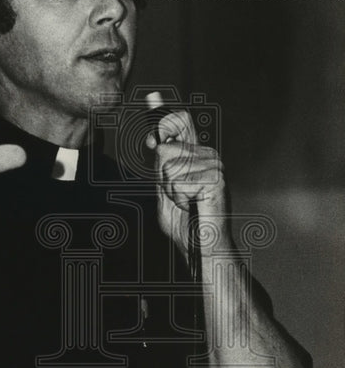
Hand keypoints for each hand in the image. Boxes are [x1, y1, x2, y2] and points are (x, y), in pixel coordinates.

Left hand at [144, 98, 229, 259]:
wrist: (202, 247)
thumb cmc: (184, 223)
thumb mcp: (164, 189)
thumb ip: (160, 165)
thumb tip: (155, 138)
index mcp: (196, 155)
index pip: (182, 120)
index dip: (163, 121)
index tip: (152, 132)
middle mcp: (208, 156)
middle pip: (165, 149)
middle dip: (162, 176)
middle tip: (178, 195)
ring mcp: (214, 166)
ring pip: (169, 167)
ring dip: (170, 190)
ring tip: (187, 202)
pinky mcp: (215, 179)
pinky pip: (178, 182)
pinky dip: (178, 198)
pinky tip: (192, 206)